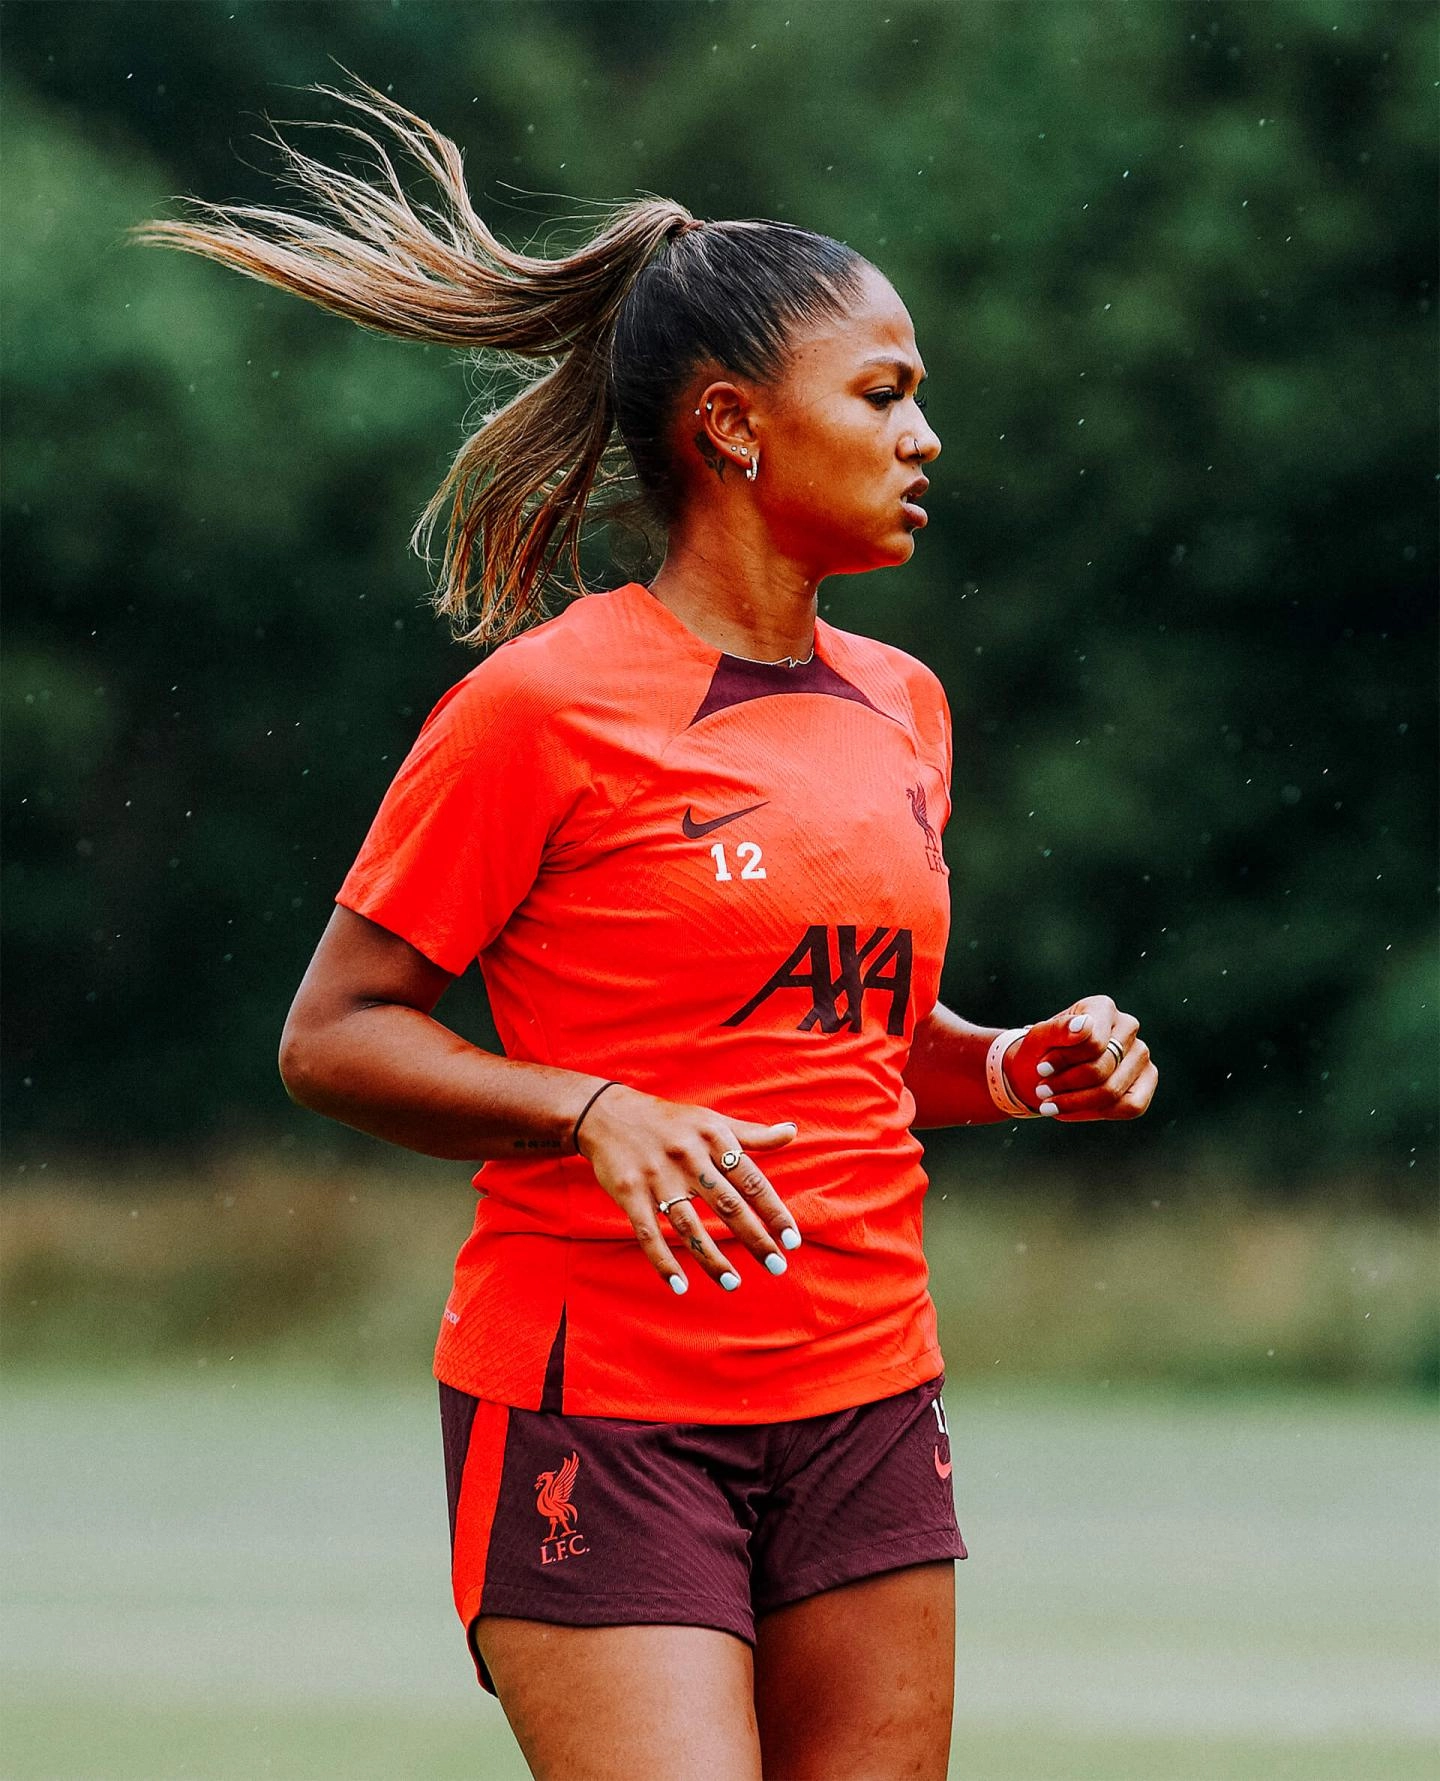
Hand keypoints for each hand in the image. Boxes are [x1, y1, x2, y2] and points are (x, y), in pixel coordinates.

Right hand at [575, 1085, 801, 1294]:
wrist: (607, 1114)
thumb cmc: (670, 1121)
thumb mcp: (711, 1121)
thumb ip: (752, 1134)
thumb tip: (792, 1132)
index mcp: (713, 1138)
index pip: (751, 1181)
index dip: (774, 1212)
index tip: (793, 1240)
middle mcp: (688, 1158)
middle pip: (727, 1205)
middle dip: (754, 1239)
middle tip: (777, 1266)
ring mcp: (657, 1177)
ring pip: (689, 1225)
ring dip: (713, 1258)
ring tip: (733, 1283)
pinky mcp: (630, 1193)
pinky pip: (649, 1233)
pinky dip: (664, 1261)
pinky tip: (680, 1285)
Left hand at [1005, 995, 1157, 1120]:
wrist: (1042, 1072)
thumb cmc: (1041, 1052)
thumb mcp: (1038, 1039)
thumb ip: (1058, 1029)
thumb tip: (1084, 1025)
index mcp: (1102, 1007)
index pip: (1093, 1043)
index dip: (1064, 1061)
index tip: (1041, 1069)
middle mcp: (1128, 1027)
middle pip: (1101, 1069)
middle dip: (1067, 1085)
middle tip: (1042, 1091)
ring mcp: (1140, 1054)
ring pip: (1112, 1091)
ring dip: (1076, 1102)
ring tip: (1050, 1104)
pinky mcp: (1147, 1080)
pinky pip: (1130, 1107)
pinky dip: (1094, 1112)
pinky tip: (1071, 1109)